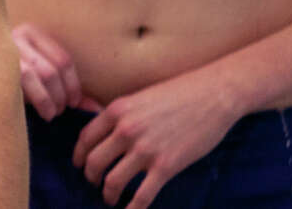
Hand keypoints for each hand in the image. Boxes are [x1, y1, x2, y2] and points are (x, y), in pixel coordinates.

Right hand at [12, 23, 101, 120]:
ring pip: (39, 76)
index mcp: (31, 33)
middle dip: (62, 96)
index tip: (75, 104)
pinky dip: (39, 101)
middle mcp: (17, 36)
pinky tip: (41, 113)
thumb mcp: (39, 74)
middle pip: (52, 70)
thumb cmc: (9, 78)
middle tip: (61, 111)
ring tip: (52, 114)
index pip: (63, 59)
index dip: (74, 85)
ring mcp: (4, 49)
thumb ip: (66, 88)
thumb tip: (97, 110)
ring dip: (51, 100)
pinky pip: (23, 83)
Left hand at [73, 72, 239, 207]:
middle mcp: (125, 130)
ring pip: (113, 181)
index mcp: (116, 110)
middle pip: (94, 162)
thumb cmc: (178, 93)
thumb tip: (107, 134)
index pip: (85, 138)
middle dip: (90, 177)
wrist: (212, 95)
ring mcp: (145, 149)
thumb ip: (122, 115)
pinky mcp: (166, 166)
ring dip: (108, 194)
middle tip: (94, 184)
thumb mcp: (139, 97)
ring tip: (110, 199)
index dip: (79, 155)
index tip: (79, 164)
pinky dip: (133, 208)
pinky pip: (142, 195)